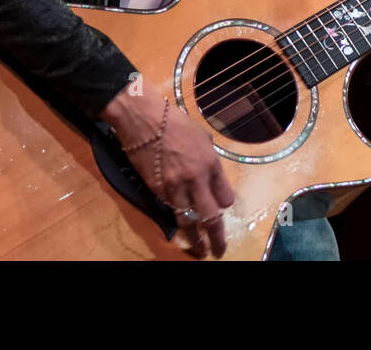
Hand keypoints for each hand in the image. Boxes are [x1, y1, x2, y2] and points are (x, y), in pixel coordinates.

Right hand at [101, 86, 235, 257]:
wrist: (144, 120)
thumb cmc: (176, 122)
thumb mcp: (202, 137)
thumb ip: (209, 159)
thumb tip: (211, 176)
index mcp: (211, 164)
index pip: (225, 198)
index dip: (225, 204)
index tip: (223, 207)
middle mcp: (196, 179)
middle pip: (211, 217)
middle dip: (217, 237)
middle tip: (219, 250)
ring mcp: (175, 187)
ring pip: (188, 221)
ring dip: (195, 239)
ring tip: (200, 251)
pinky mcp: (156, 190)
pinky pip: (169, 209)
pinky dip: (176, 218)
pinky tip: (179, 223)